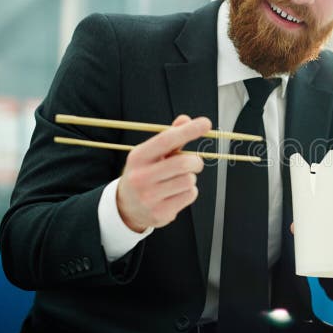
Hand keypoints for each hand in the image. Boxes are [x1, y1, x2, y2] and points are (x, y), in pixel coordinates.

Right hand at [116, 115, 210, 232]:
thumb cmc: (145, 173)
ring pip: (189, 181)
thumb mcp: (151, 154)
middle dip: (195, 162)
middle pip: (183, 164)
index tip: (206, 123)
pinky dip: (190, 192)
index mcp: (138, 157)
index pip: (166, 140)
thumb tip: (185, 119)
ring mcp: (149, 197)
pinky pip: (190, 195)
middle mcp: (140, 177)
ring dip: (191, 178)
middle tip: (195, 163)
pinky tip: (177, 193)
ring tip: (179, 180)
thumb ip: (170, 137)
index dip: (188, 131)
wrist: (126, 207)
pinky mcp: (160, 213)